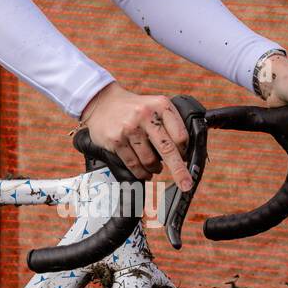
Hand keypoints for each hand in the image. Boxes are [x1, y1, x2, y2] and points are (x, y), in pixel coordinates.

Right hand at [78, 82, 192, 189]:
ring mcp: (129, 128)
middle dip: (179, 171)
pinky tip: (144, 173)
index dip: (184, 151)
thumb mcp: (155, 106)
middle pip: (167, 149)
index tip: (184, 159)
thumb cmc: (133, 108)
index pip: (180, 135)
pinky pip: (133, 164)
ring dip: (155, 169)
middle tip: (186, 184)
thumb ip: (170, 124)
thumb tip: (184, 154)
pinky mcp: (116, 140)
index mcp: (160, 105)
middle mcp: (145, 115)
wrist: (101, 102)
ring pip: (150, 160)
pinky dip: (141, 173)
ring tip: (155, 168)